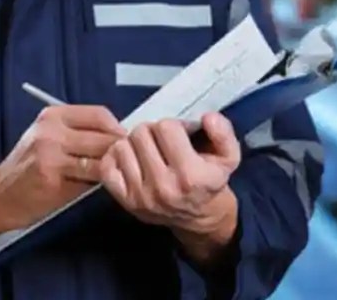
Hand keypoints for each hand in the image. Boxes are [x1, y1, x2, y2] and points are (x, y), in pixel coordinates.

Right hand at [0, 104, 125, 229]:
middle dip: (119, 151)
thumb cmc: (27, 168)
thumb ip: (77, 132)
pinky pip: (89, 181)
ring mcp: (51, 156)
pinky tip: (98, 187)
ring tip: (115, 175)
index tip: (124, 141)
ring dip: (112, 169)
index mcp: (53, 116)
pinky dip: (99, 184)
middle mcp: (51, 132)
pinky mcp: (53, 180)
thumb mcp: (47, 138)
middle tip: (127, 162)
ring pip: (100, 159)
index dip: (117, 128)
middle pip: (104, 137)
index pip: (99, 114)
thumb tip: (118, 135)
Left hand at [98, 112, 240, 235]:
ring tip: (148, 150)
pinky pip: (107, 167)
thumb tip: (207, 118)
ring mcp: (141, 196)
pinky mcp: (125, 201)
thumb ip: (223, 133)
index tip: (180, 135)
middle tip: (162, 141)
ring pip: (122, 146)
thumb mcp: (229, 157)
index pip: (166, 127)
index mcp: (191, 175)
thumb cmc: (211, 181)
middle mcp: (164, 187)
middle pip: (141, 133)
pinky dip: (116, 158)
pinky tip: (131, 159)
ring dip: (134, 143)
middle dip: (153, 131)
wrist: (198, 218)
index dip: (175, 126)